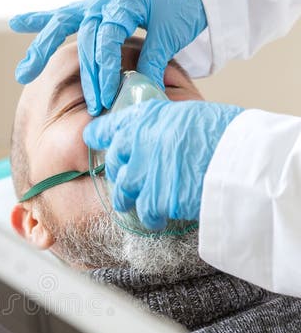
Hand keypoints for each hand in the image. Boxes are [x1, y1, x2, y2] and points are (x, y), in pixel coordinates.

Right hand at [10, 0, 206, 113]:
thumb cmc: (182, 4)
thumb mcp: (172, 32)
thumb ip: (153, 59)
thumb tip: (140, 89)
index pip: (107, 39)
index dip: (106, 69)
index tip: (107, 96)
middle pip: (86, 39)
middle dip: (87, 74)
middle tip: (92, 104)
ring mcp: (95, 0)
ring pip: (63, 25)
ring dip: (42, 49)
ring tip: (23, 73)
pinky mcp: (92, 5)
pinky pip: (63, 14)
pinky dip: (40, 19)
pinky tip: (15, 23)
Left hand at [84, 99, 243, 229]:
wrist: (241, 160)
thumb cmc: (224, 134)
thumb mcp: (189, 114)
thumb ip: (164, 125)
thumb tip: (158, 135)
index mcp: (146, 119)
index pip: (107, 127)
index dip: (99, 135)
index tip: (92, 139)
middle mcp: (137, 145)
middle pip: (115, 164)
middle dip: (120, 174)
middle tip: (130, 180)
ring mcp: (143, 174)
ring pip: (123, 193)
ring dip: (129, 199)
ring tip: (139, 204)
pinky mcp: (155, 200)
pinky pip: (145, 214)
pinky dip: (152, 218)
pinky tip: (161, 217)